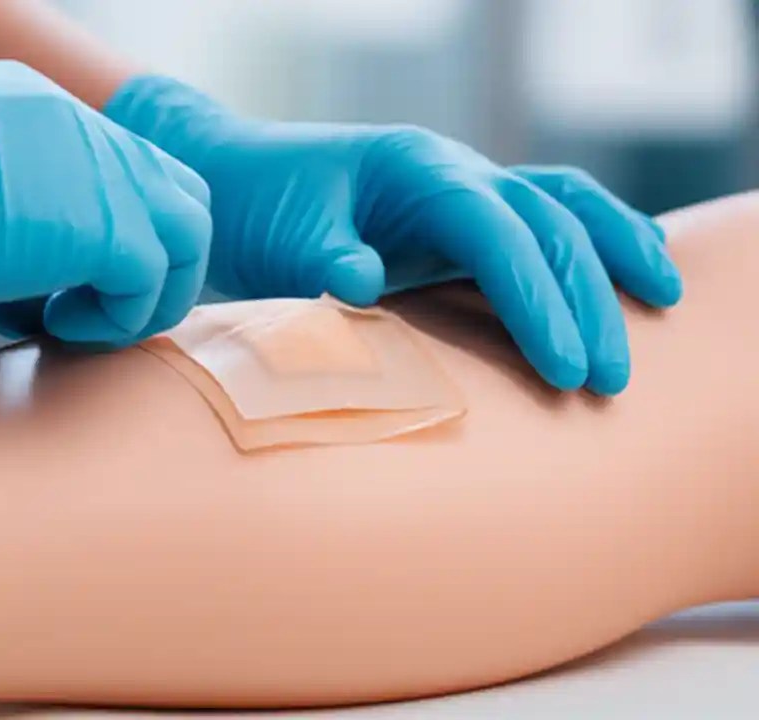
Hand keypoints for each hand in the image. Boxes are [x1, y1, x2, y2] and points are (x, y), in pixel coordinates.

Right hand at [0, 40, 211, 344]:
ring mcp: (93, 168)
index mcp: (32, 110)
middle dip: (153, 263)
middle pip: (175, 192)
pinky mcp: (94, 224)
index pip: (119, 171)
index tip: (60, 288)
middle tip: (92, 313)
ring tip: (77, 327)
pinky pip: (153, 279)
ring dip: (145, 294)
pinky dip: (118, 318)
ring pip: (188, 232)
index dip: (108, 238)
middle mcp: (75, 127)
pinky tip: (57, 329)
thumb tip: (4, 279)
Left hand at [107, 77, 681, 393]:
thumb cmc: (251, 208)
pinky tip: (629, 263)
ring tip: (666, 302)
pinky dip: (588, 237)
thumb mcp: (280, 238)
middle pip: (546, 225)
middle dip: (587, 299)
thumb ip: (325, 260)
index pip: (498, 234)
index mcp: (416, 169)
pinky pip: (539, 217)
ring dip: (612, 253)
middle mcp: (452, 170)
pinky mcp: (454, 217)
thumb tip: (366, 288)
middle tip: (611, 380)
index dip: (537, 301)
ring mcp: (459, 187)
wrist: (228, 181)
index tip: (566, 369)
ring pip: (561, 208)